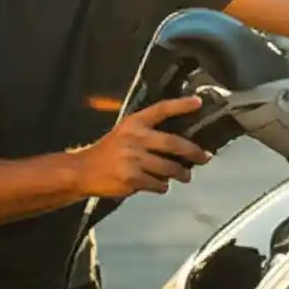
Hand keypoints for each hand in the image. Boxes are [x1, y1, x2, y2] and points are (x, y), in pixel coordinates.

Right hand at [75, 96, 212, 197]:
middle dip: (193, 152)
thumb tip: (179, 145)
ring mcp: (134, 160)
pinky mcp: (133, 179)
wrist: (83, 171)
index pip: (161, 110)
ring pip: (169, 168)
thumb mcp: (124, 133)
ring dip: (181, 173)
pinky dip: (163, 186)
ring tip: (185, 175)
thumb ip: (147, 134)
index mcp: (134, 124)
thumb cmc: (108, 152)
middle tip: (204, 157)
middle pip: (173, 143)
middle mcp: (135, 139)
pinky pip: (158, 184)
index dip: (180, 105)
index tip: (198, 102)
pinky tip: (161, 184)